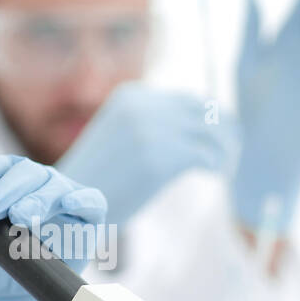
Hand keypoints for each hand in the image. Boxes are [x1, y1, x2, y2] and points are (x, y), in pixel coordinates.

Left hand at [0, 154, 105, 300]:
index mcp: (2, 181)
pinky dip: (81, 199)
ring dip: (36, 198)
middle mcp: (33, 182)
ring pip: (52, 184)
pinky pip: (90, 201)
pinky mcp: (86, 216)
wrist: (15, 300)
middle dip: (3, 190)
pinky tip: (70, 204)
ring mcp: (61, 196)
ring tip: (20, 217)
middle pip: (22, 172)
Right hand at [55, 83, 239, 228]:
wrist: (70, 203)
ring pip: (211, 132)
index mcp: (132, 97)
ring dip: (225, 150)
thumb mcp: (121, 136)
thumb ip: (151, 124)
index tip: (219, 138)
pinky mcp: (161, 158)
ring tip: (225, 167)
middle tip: (229, 154)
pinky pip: (207, 156)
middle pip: (205, 111)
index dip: (210, 118)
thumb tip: (196, 128)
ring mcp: (152, 131)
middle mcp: (143, 107)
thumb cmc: (96, 179)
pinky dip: (218, 165)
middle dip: (224, 131)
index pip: (187, 99)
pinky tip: (218, 175)